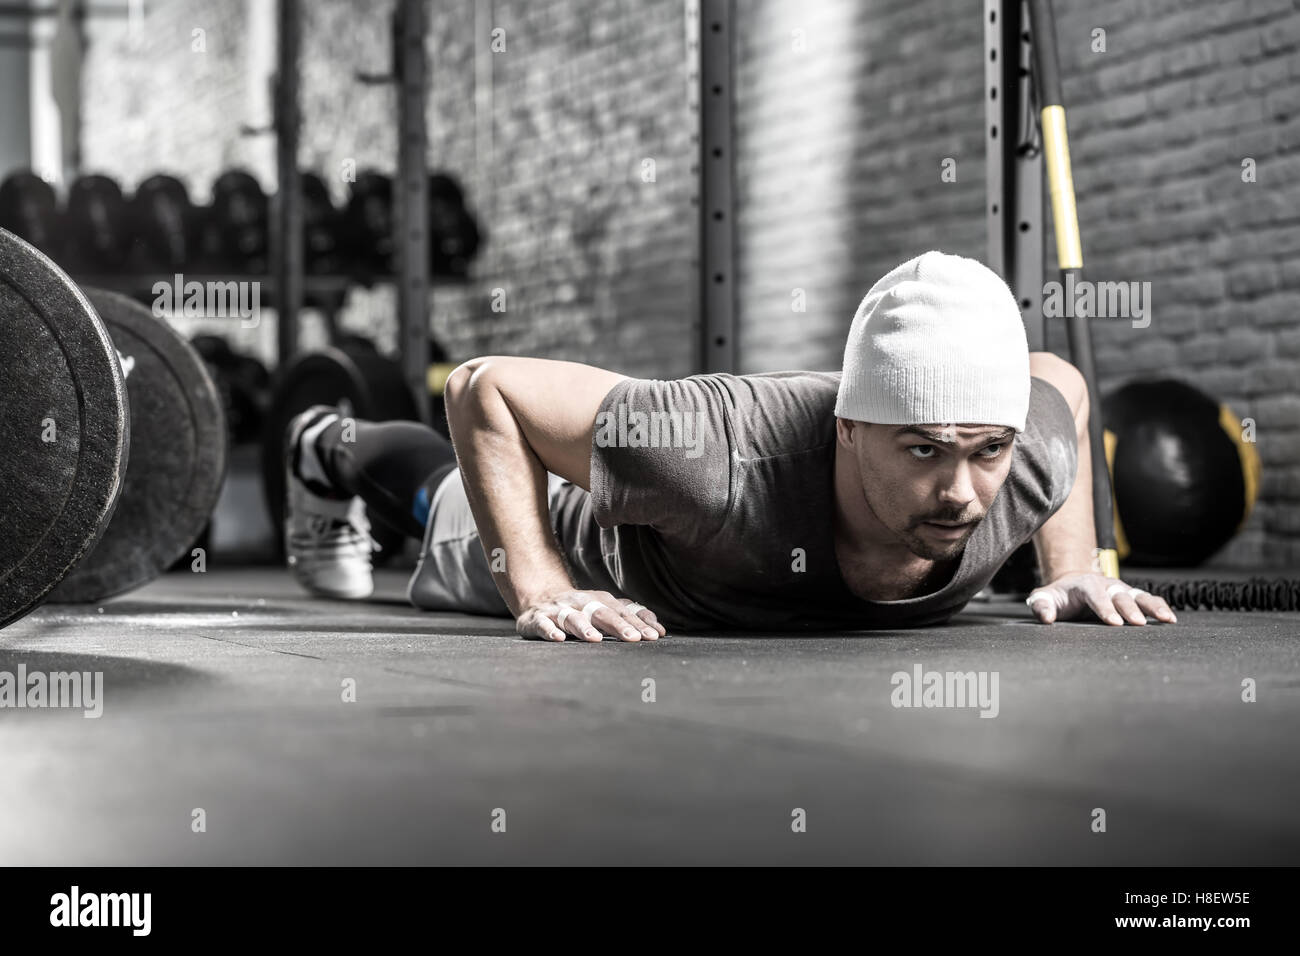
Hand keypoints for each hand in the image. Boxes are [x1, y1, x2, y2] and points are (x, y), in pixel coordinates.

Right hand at [516, 589, 666, 642]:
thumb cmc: (580, 609)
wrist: (538, 598)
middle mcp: (581, 602)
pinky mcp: (538, 619)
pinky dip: (550, 631)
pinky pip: (544, 624)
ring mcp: (559, 610)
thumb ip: (630, 617)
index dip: (639, 623)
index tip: (655, 636)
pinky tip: (558, 639)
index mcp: (599, 600)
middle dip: (618, 625)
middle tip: (634, 638)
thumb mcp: (604, 609)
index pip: (622, 612)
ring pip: (572, 617)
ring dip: (584, 627)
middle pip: (602, 613)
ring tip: (595, 639)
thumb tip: (660, 630)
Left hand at [1025, 572, 1176, 625]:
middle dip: (1129, 609)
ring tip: (1166, 619)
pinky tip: (1170, 619)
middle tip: (1138, 623)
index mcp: (1085, 584)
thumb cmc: (1058, 597)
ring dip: (1153, 606)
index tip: (1114, 623)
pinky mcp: (1131, 597)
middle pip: (1120, 595)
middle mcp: (1106, 585)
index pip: (1095, 595)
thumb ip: (1042, 606)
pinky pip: (1148, 600)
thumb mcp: (1044, 598)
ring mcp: (1121, 590)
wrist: (1072, 587)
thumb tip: (1047, 618)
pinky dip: (1160, 607)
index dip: (1105, 608)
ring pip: (1139, 596)